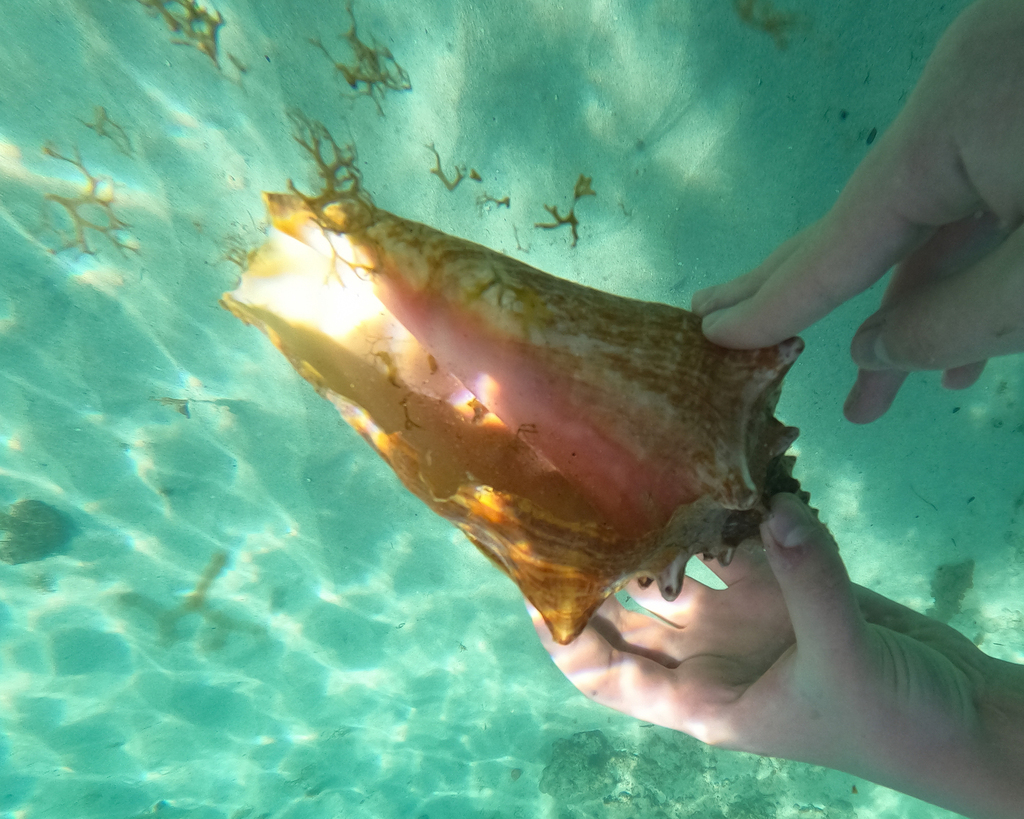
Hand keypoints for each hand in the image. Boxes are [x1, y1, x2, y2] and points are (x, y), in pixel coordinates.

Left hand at [530, 494, 1023, 818]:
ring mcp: (739, 612)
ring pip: (675, 559)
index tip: (532, 575)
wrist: (963, 717)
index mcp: (695, 696)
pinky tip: (712, 460)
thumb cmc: (892, 721)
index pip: (601, 670)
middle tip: (566, 496)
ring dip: (655, 519)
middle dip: (593, 558)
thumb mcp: (843, 663)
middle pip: (622, 604)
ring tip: (627, 462)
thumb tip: (775, 505)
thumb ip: (808, 584)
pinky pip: (737, 534)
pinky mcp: (779, 580)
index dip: (559, 630)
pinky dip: (726, 503)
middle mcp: (703, 650)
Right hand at [690, 0, 1023, 422]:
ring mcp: (1005, 108)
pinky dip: (975, 281)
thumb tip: (879, 349)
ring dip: (908, 314)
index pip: (837, 238)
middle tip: (729, 325)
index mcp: (949, 125)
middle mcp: (959, 107)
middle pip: (863, 221)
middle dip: (805, 291)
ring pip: (936, 228)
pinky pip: (990, 210)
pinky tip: (964, 352)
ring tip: (864, 400)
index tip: (710, 331)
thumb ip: (963, 319)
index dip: (774, 296)